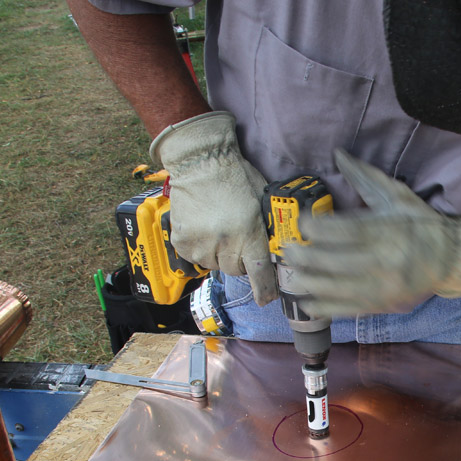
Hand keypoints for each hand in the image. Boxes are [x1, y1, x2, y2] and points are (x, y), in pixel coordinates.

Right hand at [150, 111, 276, 304]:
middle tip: (239, 238)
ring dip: (219, 253)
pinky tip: (204, 228)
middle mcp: (224, 243)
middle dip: (241, 259)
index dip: (265, 289)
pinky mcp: (183, 242)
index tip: (266, 298)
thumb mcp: (262, 202)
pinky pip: (195, 257)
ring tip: (219, 228)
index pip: (259, 272)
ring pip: (215, 264)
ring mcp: (201, 244)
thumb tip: (277, 248)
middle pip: (236, 270)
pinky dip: (201, 248)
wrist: (201, 161)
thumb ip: (267, 228)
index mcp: (248, 234)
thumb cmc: (235, 176)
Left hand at [283, 150, 460, 317]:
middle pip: (336, 261)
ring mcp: (386, 286)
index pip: (346, 231)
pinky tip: (307, 301)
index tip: (301, 224)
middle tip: (287, 250)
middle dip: (306, 256)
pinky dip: (325, 306)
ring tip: (293, 272)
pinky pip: (349, 308)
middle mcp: (387, 260)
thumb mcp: (397, 195)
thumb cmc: (422, 223)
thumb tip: (338, 154)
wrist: (453, 259)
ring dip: (309, 281)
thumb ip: (364, 177)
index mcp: (390, 230)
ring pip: (338, 288)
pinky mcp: (384, 304)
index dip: (318, 228)